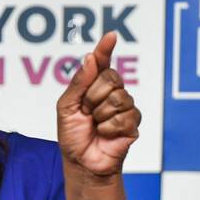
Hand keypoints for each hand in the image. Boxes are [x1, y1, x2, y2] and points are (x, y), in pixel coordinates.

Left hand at [55, 31, 140, 177]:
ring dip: (100, 115)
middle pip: (110, 78)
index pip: (102, 62)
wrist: (82, 163)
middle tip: (87, 113)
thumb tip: (91, 58)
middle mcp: (111, 92)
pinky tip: (105, 135)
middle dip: (93, 97)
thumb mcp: (66, 108)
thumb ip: (78, 83)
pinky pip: (124, 116)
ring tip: (96, 126)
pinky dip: (109, 128)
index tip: (111, 36)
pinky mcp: (133, 122)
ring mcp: (124, 106)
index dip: (105, 49)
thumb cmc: (73, 136)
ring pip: (118, 98)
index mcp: (93, 85)